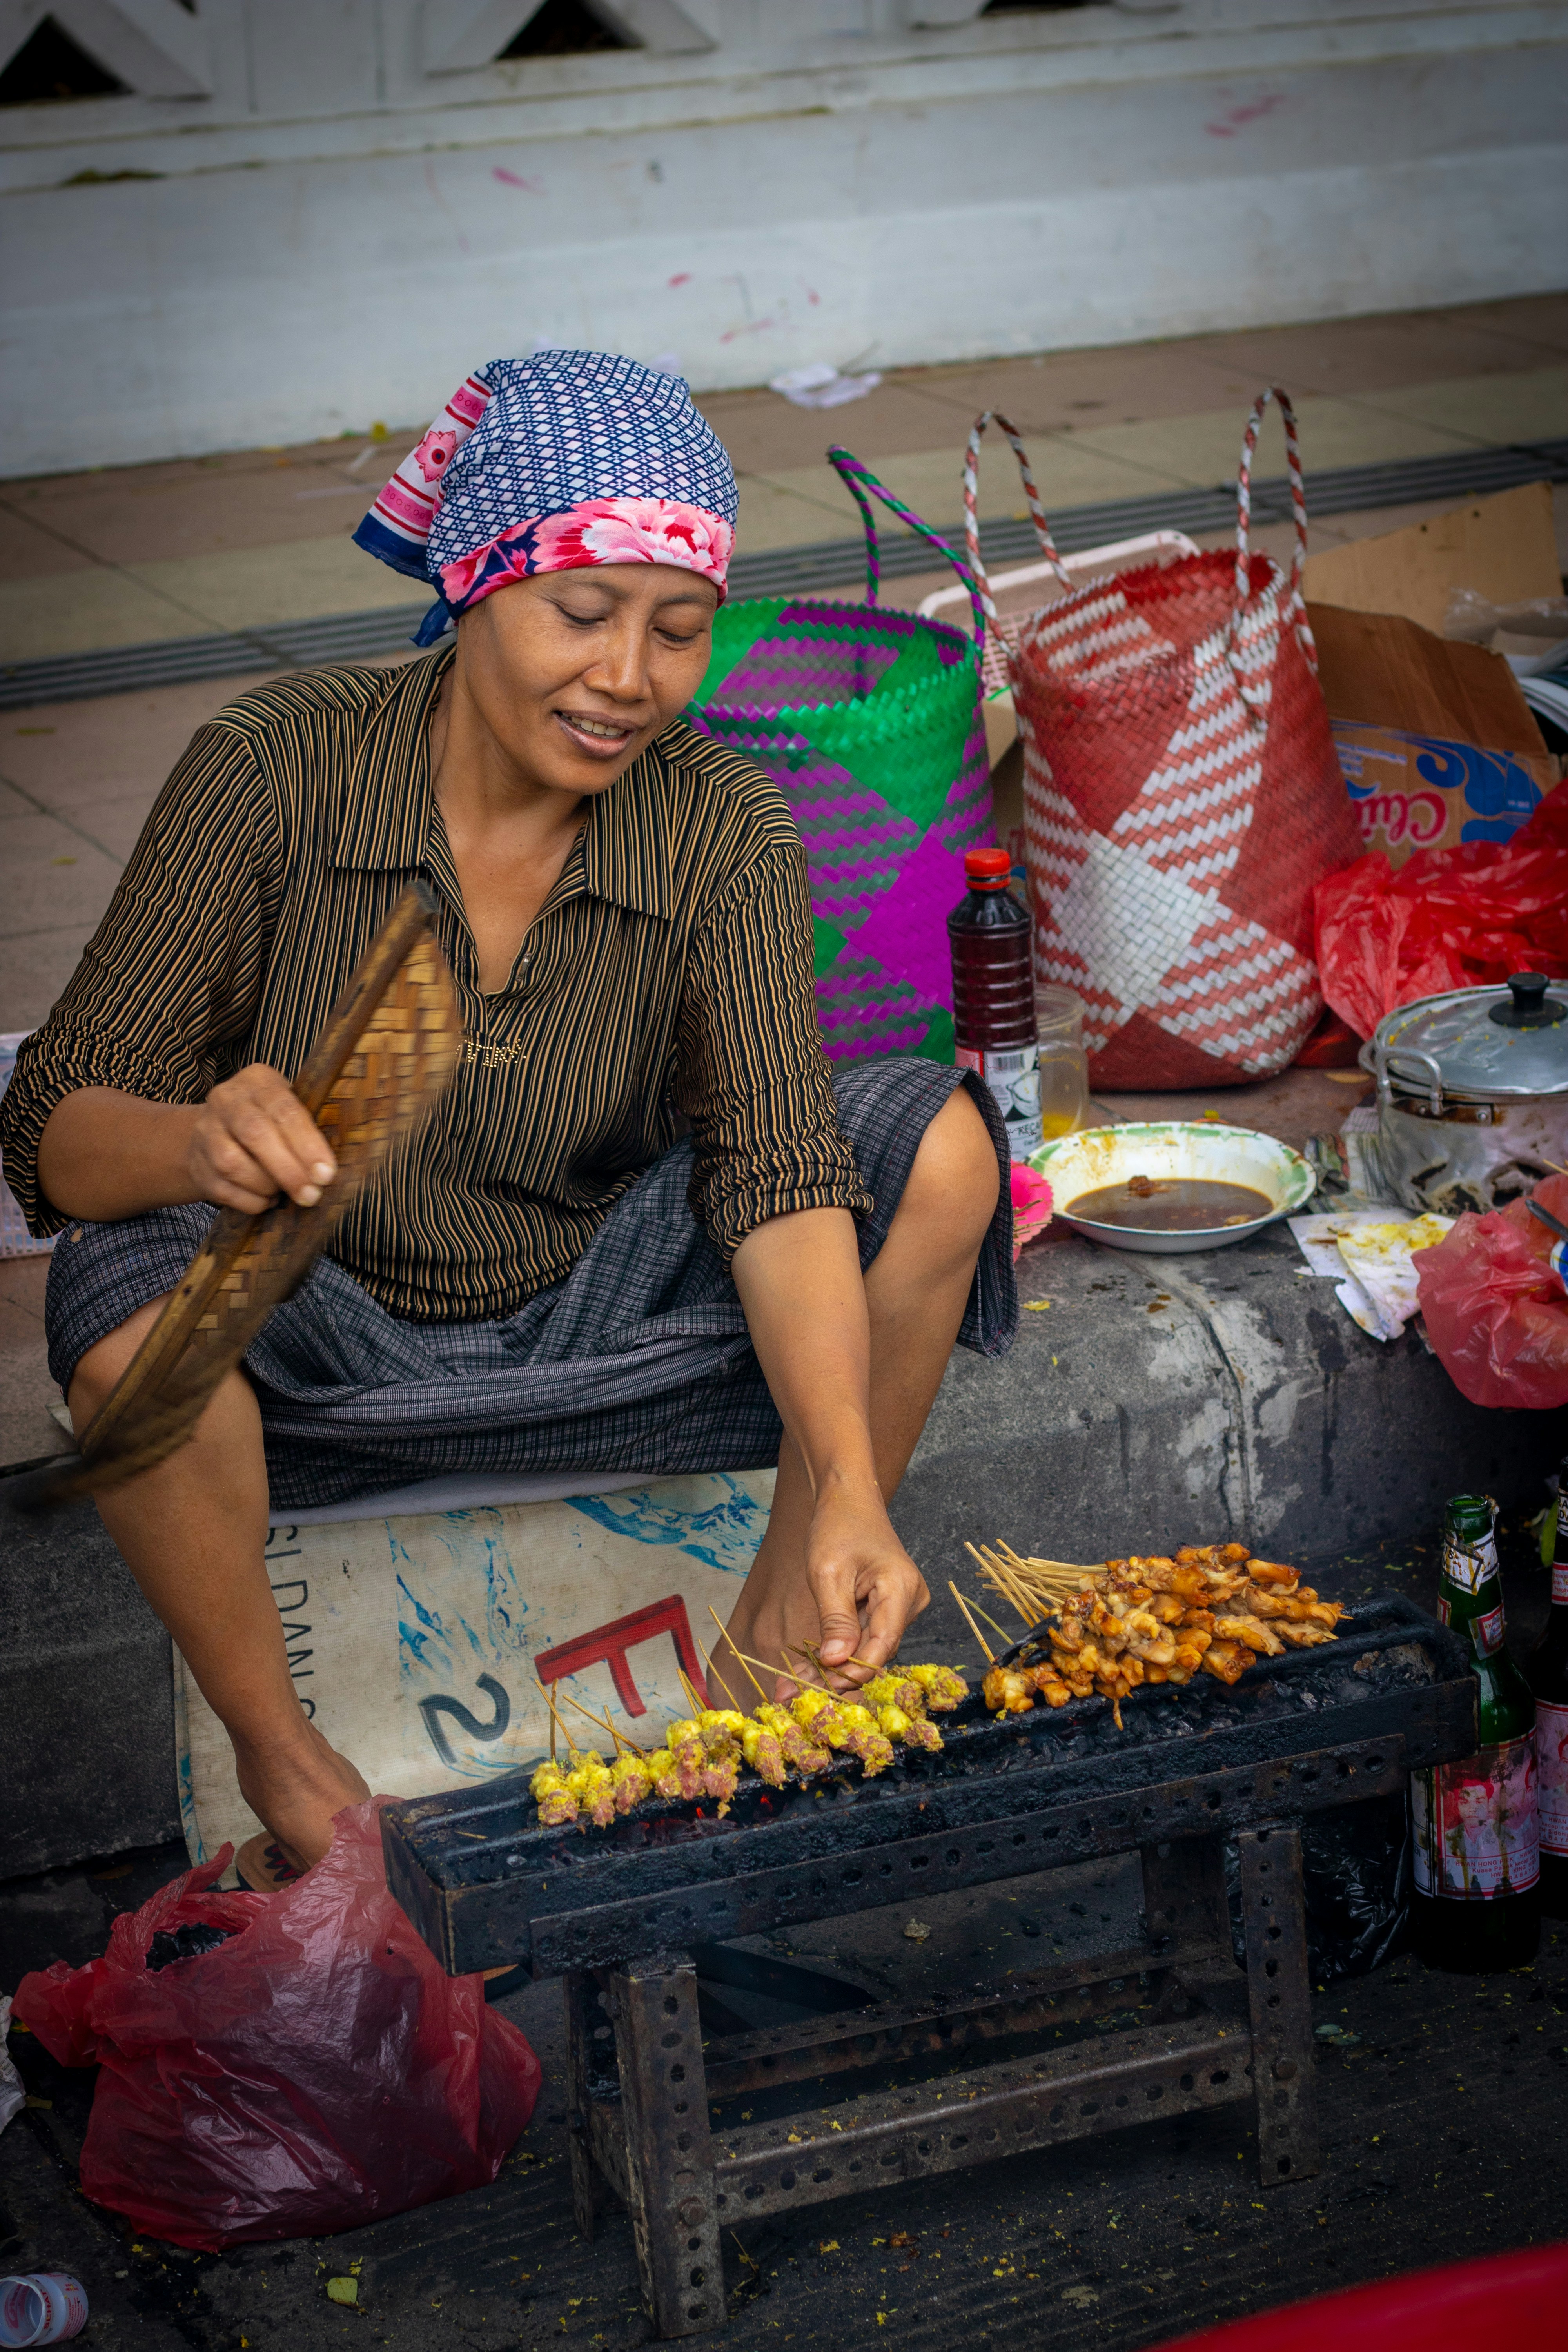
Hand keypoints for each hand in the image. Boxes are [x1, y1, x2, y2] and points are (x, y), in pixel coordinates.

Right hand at [186, 1063, 336, 1213]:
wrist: (216, 1132)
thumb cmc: (268, 1121)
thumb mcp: (287, 1111)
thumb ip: (306, 1131)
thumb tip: (326, 1170)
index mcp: (258, 1080)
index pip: (284, 1110)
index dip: (307, 1145)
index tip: (326, 1174)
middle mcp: (227, 1099)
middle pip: (255, 1134)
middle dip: (288, 1170)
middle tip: (310, 1195)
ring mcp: (206, 1130)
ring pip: (232, 1163)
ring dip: (265, 1186)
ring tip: (282, 1193)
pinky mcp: (196, 1162)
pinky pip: (222, 1188)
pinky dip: (249, 1201)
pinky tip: (264, 1200)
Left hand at [717, 1475, 929, 1705]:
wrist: (848, 1498)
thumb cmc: (837, 1526)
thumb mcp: (827, 1572)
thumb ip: (835, 1619)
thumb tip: (837, 1662)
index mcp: (901, 1589)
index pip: (882, 1646)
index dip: (851, 1671)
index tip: (818, 1686)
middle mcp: (910, 1601)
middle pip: (874, 1651)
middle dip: (834, 1673)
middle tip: (792, 1692)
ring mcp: (901, 1605)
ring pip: (867, 1647)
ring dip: (832, 1664)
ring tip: (791, 1683)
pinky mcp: (888, 1607)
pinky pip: (864, 1635)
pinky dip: (837, 1647)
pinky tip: (808, 1663)